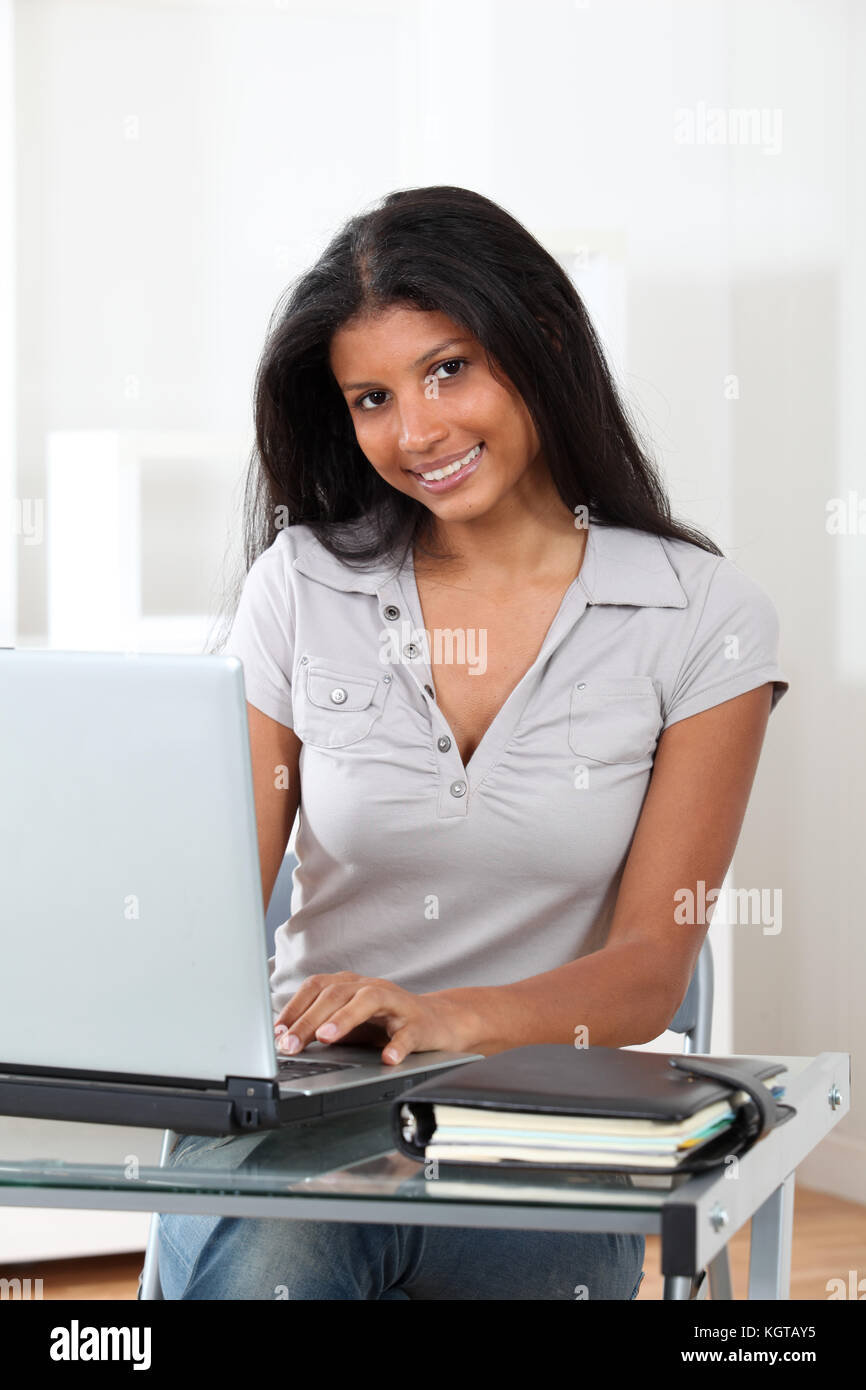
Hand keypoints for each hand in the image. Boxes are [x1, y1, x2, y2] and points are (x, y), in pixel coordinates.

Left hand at [272, 971, 477, 1065]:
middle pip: (335, 994)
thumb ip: (323, 1028)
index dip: (294, 1009)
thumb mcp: (350, 1023)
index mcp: (350, 986)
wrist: (438, 1023)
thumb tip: (285, 1042)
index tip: (276, 1033)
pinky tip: (387, 1059)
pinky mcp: (418, 1023)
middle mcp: (370, 988)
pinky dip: (397, 1046)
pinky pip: (407, 1033)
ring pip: (368, 1001)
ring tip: (326, 1038)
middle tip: (290, 1044)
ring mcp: (396, 1003)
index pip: (315, 989)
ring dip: (344, 1019)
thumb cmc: (387, 1023)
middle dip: (308, 1020)